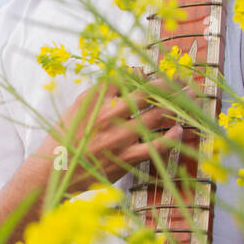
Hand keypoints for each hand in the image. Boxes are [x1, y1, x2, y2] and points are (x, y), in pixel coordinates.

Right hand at [34, 68, 198, 194]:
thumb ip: (100, 92)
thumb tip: (127, 76)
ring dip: (175, 104)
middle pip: (146, 93)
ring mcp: (119, 137)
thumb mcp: (76, 108)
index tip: (152, 72)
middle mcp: (108, 115)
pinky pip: (156, 146)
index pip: (124, 77)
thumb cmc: (65, 138)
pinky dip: (171, 137)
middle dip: (167, 83)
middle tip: (181, 78)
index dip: (142, 73)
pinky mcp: (126, 157)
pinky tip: (178, 130)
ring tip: (189, 96)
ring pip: (155, 115)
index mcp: (94, 100)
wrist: (55, 170)